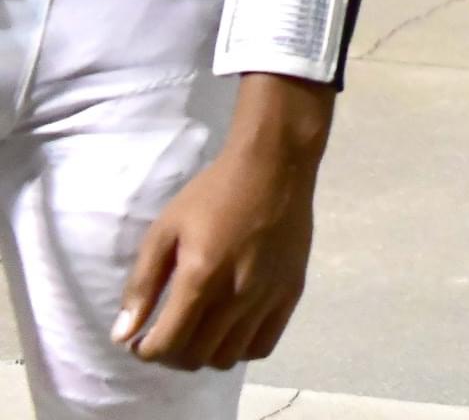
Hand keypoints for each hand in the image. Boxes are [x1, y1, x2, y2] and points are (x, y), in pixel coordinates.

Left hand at [113, 136, 316, 371]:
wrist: (274, 165)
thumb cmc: (214, 192)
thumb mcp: (166, 228)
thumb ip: (143, 284)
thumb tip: (123, 334)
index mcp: (200, 278)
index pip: (167, 345)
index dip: (145, 351)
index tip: (138, 340)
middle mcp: (236, 297)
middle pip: (196, 358)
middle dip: (171, 354)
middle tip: (166, 332)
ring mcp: (267, 299)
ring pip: (228, 359)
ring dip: (205, 354)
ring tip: (198, 331)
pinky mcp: (290, 294)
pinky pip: (262, 346)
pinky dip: (241, 348)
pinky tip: (231, 327)